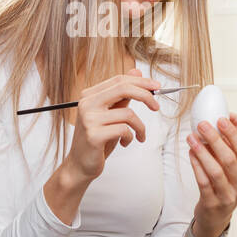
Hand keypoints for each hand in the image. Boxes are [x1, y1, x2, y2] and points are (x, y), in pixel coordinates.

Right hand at [65, 68, 160, 182]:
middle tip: (157, 107)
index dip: (141, 81)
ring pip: (128, 114)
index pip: (119, 80)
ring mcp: (89, 119)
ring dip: (140, 127)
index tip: (156, 87)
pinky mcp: (94, 135)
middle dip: (145, 96)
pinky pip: (124, 130)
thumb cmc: (97, 140)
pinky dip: (131, 137)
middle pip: (123, 89)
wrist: (80, 165)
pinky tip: (125, 143)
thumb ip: (122, 95)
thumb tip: (136, 71)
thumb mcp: (111, 115)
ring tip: (139, 135)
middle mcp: (87, 104)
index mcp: (90, 96)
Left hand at [187, 116, 236, 236]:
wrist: (216, 217)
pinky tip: (191, 153)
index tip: (221, 120)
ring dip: (202, 151)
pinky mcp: (212, 203)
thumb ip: (227, 151)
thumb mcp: (231, 171)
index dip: (232, 134)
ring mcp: (227, 196)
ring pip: (215, 170)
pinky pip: (203, 181)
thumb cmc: (223, 188)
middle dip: (215, 139)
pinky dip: (196, 165)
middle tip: (203, 125)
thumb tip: (215, 126)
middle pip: (229, 159)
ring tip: (192, 138)